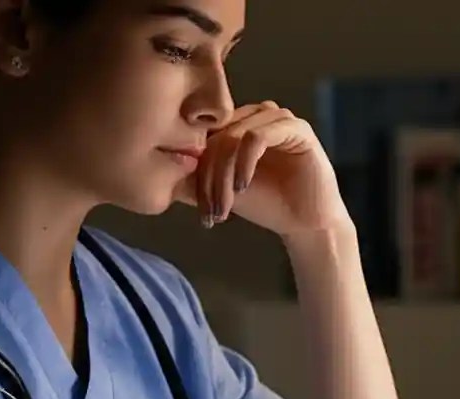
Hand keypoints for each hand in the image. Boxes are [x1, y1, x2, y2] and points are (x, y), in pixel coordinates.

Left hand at [178, 102, 352, 239]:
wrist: (305, 223)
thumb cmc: (267, 205)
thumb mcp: (221, 191)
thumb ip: (192, 179)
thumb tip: (153, 174)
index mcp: (238, 124)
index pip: (204, 137)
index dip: (196, 172)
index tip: (200, 209)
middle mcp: (257, 115)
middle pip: (216, 137)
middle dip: (209, 178)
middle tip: (211, 212)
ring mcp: (278, 118)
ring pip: (234, 136)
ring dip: (224, 175)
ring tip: (226, 206)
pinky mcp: (297, 129)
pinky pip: (259, 136)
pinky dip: (245, 163)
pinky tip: (243, 187)